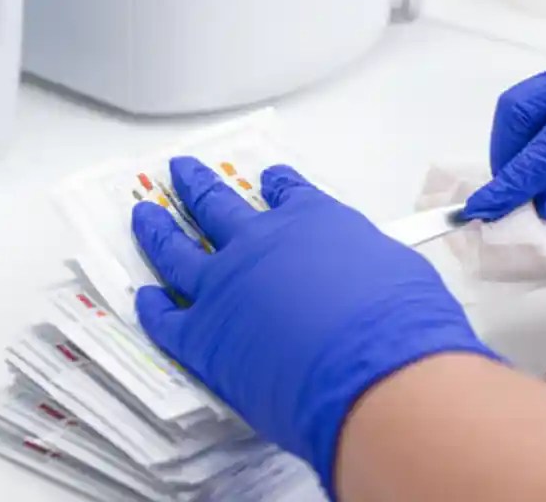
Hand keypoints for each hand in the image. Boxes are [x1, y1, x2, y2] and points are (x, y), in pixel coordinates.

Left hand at [132, 158, 496, 494]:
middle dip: (196, 184)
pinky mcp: (201, 336)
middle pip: (216, 204)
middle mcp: (258, 244)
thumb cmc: (402, 326)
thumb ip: (365, 266)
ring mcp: (222, 287)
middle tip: (181, 171)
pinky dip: (150, 309)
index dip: (275, 185)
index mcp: (311, 222)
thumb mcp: (399, 271)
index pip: (288, 194)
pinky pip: (164, 319)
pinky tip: (143, 299)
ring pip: (174, 249)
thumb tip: (365, 278)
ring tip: (143, 214)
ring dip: (155, 228)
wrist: (374, 374)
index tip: (267, 178)